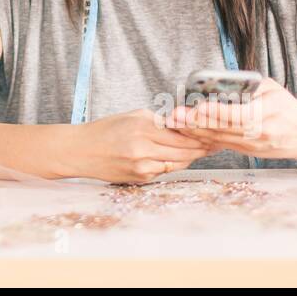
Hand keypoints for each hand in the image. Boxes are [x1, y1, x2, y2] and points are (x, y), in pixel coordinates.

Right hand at [71, 109, 215, 183]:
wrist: (81, 151)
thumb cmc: (105, 130)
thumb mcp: (132, 116)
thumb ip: (158, 121)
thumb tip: (183, 124)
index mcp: (142, 128)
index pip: (181, 135)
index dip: (199, 136)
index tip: (212, 134)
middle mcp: (143, 149)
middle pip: (184, 152)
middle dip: (201, 148)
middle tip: (215, 144)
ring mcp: (142, 166)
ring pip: (177, 164)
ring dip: (190, 158)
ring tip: (202, 151)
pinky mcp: (139, 178)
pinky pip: (164, 172)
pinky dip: (173, 165)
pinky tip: (179, 159)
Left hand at [162, 77, 296, 161]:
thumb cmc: (288, 108)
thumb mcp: (272, 90)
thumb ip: (248, 86)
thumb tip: (221, 80)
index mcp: (267, 114)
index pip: (237, 114)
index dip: (216, 112)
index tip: (197, 106)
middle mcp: (258, 133)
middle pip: (222, 128)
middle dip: (196, 122)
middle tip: (174, 115)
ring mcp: (251, 145)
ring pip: (218, 139)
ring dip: (194, 131)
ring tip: (174, 123)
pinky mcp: (245, 151)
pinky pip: (221, 145)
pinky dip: (202, 138)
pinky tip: (186, 132)